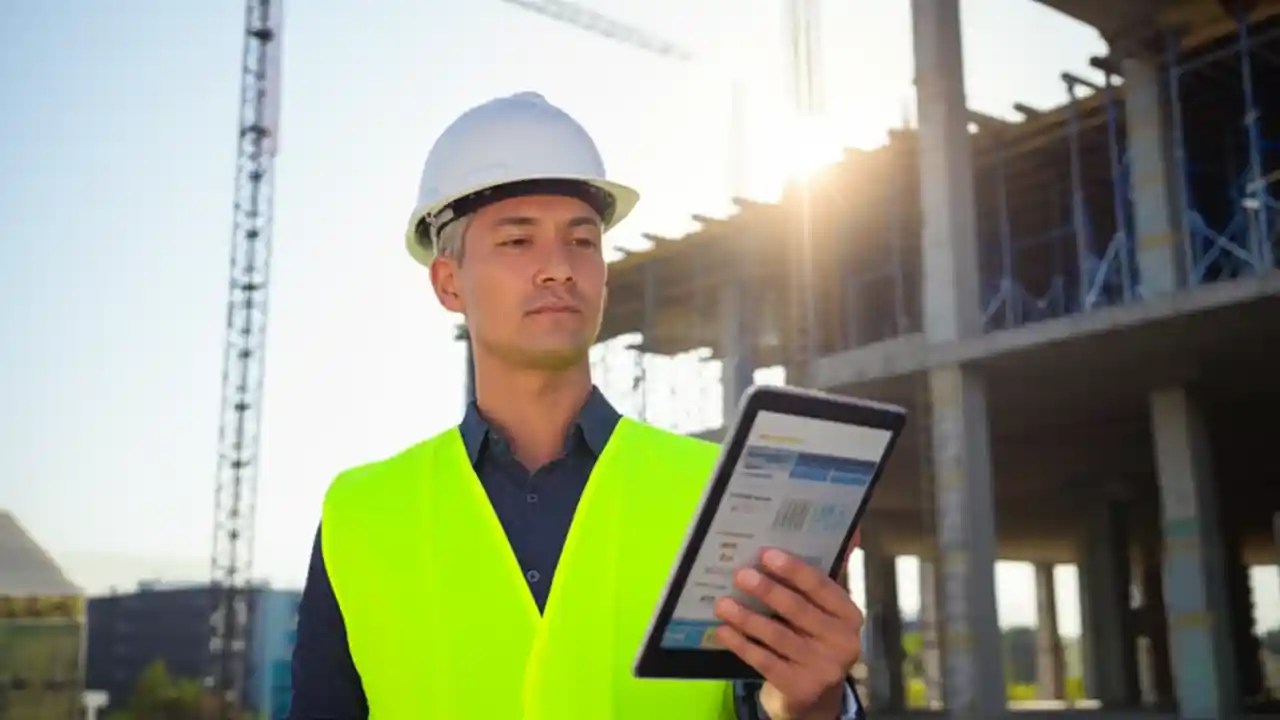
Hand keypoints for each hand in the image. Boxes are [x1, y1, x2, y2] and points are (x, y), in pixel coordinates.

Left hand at [713, 537, 862, 719]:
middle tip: (740, 575)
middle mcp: (843, 642)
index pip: (822, 587)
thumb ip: (824, 577)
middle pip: (799, 611)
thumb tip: (849, 529)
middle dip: (768, 591)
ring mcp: (823, 668)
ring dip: (747, 618)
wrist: (815, 693)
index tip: (766, 554)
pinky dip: (742, 645)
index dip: (794, 570)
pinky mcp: (801, 687)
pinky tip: (724, 631)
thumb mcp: (824, 611)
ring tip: (722, 603)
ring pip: (779, 637)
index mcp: (849, 614)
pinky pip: (766, 662)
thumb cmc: (814, 637)